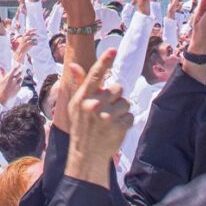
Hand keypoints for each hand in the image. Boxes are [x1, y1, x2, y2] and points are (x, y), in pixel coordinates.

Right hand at [65, 52, 131, 182]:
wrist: (86, 155)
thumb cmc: (81, 127)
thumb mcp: (75, 106)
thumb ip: (79, 85)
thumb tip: (75, 65)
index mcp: (83, 97)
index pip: (95, 75)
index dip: (105, 61)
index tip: (113, 50)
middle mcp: (94, 105)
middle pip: (117, 88)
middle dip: (115, 98)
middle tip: (106, 110)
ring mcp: (106, 116)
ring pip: (126, 103)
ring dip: (121, 111)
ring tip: (110, 121)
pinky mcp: (118, 126)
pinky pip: (130, 116)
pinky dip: (126, 123)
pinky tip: (115, 130)